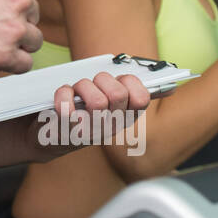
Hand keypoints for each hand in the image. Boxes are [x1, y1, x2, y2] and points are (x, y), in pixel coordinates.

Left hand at [21, 72, 150, 161]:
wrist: (46, 136)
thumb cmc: (81, 112)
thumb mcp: (109, 103)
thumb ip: (133, 92)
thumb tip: (171, 86)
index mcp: (125, 117)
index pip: (141, 98)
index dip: (129, 83)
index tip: (117, 81)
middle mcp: (111, 127)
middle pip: (117, 94)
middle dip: (102, 80)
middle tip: (92, 84)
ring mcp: (90, 132)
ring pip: (96, 100)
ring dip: (82, 87)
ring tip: (76, 93)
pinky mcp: (67, 132)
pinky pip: (68, 108)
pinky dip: (62, 96)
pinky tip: (61, 99)